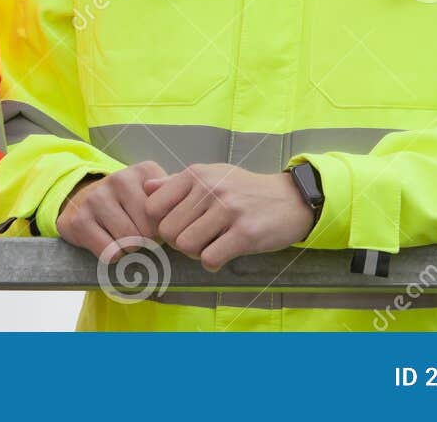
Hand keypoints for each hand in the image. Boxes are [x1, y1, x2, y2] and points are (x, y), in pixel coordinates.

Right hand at [55, 161, 167, 259]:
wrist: (85, 200)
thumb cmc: (130, 203)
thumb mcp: (156, 193)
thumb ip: (174, 195)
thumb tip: (186, 198)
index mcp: (143, 171)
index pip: (166, 214)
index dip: (164, 227)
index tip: (156, 224)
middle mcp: (118, 178)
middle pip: (149, 230)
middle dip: (147, 239)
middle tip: (139, 233)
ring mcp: (95, 198)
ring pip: (129, 241)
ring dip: (130, 248)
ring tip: (125, 236)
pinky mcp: (78, 220)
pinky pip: (109, 252)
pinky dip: (113, 255)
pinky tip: (109, 241)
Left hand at [142, 164, 315, 269]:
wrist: (291, 199)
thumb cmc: (244, 189)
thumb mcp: (211, 176)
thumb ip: (176, 184)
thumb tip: (145, 188)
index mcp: (196, 174)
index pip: (153, 206)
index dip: (162, 223)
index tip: (178, 226)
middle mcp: (209, 188)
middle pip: (168, 231)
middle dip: (178, 242)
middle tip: (198, 239)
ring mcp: (228, 210)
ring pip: (186, 245)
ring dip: (195, 253)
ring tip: (211, 245)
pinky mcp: (245, 233)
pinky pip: (210, 258)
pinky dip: (212, 262)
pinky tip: (223, 254)